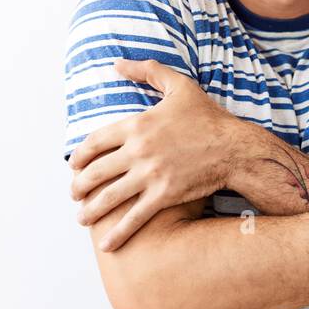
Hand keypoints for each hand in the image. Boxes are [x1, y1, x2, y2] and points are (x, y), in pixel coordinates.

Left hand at [68, 57, 241, 249]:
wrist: (235, 147)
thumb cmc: (209, 117)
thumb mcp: (179, 86)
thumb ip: (147, 71)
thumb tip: (117, 64)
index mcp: (137, 124)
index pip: (93, 143)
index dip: (78, 157)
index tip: (73, 167)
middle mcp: (138, 151)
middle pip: (95, 172)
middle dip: (79, 186)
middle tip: (75, 194)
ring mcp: (150, 175)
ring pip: (109, 197)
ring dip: (90, 211)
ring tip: (82, 218)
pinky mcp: (164, 195)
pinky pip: (134, 217)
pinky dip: (117, 233)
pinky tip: (106, 244)